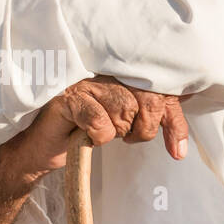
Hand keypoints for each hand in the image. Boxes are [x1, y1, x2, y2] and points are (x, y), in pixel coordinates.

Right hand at [13, 76, 188, 178]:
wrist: (39, 148)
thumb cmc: (80, 132)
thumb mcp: (121, 124)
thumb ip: (149, 116)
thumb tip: (184, 128)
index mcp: (120, 74)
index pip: (160, 91)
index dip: (173, 120)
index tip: (178, 151)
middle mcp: (104, 72)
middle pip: (148, 100)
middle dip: (144, 130)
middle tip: (129, 139)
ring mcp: (85, 82)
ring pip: (125, 110)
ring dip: (117, 132)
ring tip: (101, 133)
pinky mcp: (68, 98)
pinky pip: (100, 122)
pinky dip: (98, 136)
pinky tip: (84, 135)